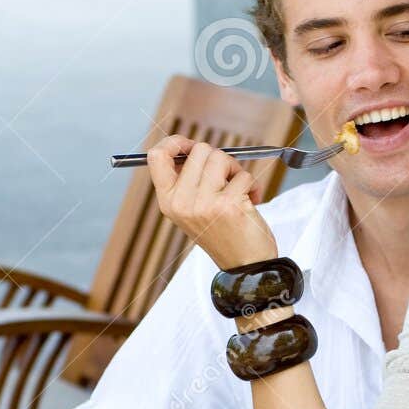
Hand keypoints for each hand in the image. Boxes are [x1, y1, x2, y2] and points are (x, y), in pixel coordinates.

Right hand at [146, 135, 277, 270]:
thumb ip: (186, 181)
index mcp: (168, 201)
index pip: (156, 156)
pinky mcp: (229, 205)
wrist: (245, 266)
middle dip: (218, 158)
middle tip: (226, 178)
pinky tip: (251, 202)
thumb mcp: (192, 210)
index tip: (191, 145)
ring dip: (236, 170)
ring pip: (221, 157)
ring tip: (238, 189)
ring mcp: (204, 204)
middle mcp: (182, 202)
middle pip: (199, 150)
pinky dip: (252, 185)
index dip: (175, 142)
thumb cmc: (223, 234)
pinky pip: (244, 175)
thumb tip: (190, 147)